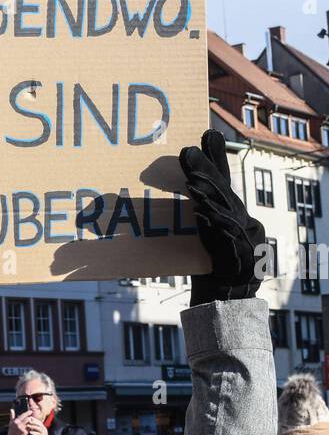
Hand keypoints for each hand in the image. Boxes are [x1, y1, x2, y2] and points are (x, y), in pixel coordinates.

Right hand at [6, 408, 31, 434]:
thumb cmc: (11, 429)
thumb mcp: (11, 422)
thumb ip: (12, 415)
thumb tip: (11, 409)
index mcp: (16, 421)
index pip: (23, 415)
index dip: (28, 413)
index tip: (31, 411)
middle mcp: (19, 424)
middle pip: (28, 419)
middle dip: (30, 418)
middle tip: (32, 417)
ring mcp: (22, 429)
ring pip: (30, 423)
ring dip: (31, 422)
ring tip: (31, 422)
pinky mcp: (25, 432)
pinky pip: (30, 428)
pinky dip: (31, 427)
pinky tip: (31, 426)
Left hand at [25, 416, 53, 434]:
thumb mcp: (38, 433)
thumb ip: (35, 429)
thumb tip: (30, 425)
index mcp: (43, 427)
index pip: (38, 421)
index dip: (33, 419)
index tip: (28, 417)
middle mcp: (44, 429)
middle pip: (39, 423)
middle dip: (33, 421)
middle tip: (27, 420)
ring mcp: (44, 433)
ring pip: (39, 428)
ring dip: (33, 426)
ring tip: (27, 425)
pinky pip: (38, 434)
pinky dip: (34, 433)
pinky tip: (30, 432)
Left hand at [180, 130, 265, 305]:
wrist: (227, 300)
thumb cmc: (214, 262)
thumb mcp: (206, 231)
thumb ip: (201, 204)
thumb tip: (188, 179)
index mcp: (234, 213)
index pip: (222, 182)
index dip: (212, 160)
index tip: (203, 135)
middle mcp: (245, 223)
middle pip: (225, 194)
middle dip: (206, 173)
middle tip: (187, 154)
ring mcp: (248, 242)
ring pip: (227, 215)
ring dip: (209, 197)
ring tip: (193, 183)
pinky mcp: (243, 261)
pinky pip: (228, 242)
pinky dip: (215, 228)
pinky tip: (202, 216)